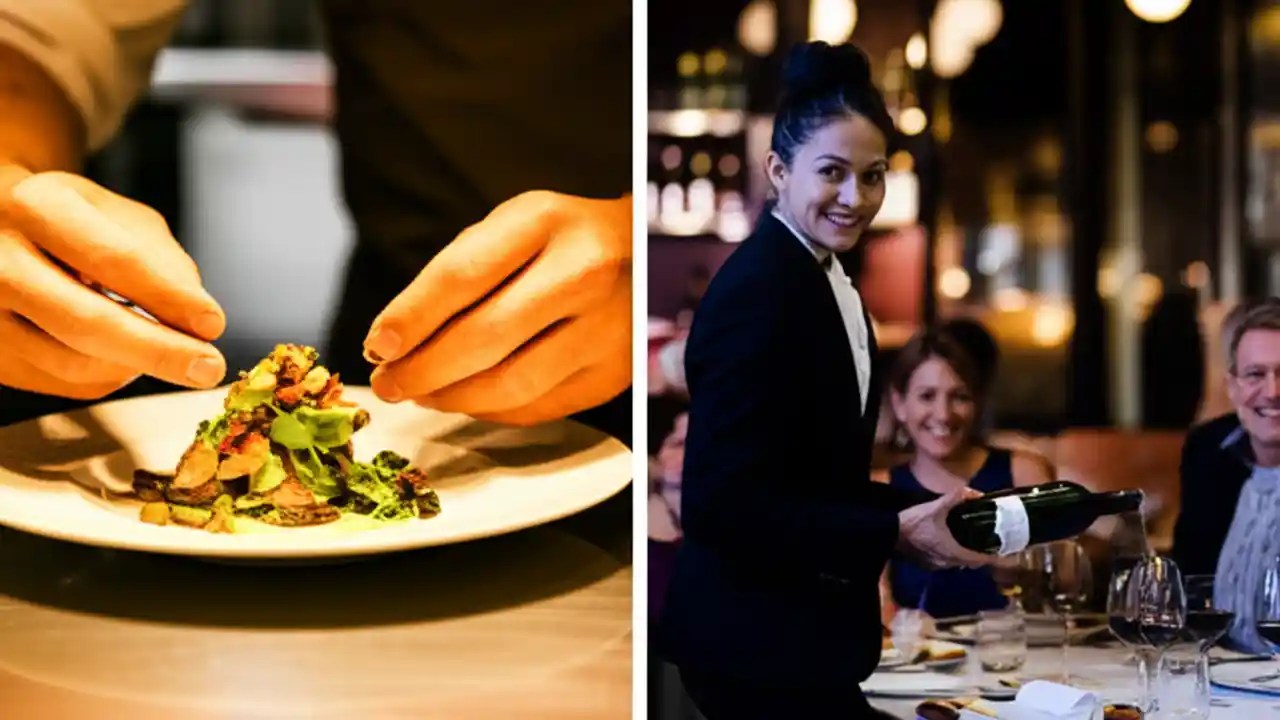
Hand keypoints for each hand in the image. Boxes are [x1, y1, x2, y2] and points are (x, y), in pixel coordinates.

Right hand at [0, 166, 225, 398]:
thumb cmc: (61, 219)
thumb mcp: (110, 212)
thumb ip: (157, 256)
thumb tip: (192, 318)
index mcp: (36, 207)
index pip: (113, 259)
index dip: (168, 296)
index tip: (213, 323)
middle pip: (86, 322)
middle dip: (158, 350)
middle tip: (207, 367)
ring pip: (73, 364)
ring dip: (134, 366)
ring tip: (164, 350)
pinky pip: (59, 383)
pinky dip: (105, 375)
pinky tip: (121, 355)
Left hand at [365, 191, 630, 425]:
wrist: (644, 252)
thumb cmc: (559, 240)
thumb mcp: (510, 227)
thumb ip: (457, 273)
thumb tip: (396, 342)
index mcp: (545, 221)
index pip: (462, 275)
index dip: (410, 318)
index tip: (377, 345)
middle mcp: (584, 272)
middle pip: (484, 338)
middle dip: (422, 370)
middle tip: (388, 383)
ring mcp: (606, 327)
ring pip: (510, 385)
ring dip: (452, 398)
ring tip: (421, 393)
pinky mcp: (614, 373)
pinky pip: (537, 407)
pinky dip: (491, 410)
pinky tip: (467, 398)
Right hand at [896, 487, 992, 569]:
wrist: (887, 534)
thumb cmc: (913, 523)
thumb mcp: (935, 507)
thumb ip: (955, 498)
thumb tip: (974, 492)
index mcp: (954, 551)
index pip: (981, 560)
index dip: (996, 558)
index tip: (1007, 554)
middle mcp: (948, 562)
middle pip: (971, 562)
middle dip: (981, 554)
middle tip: (989, 541)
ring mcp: (936, 565)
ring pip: (958, 562)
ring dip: (965, 554)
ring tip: (971, 541)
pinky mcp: (926, 564)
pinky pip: (946, 561)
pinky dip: (952, 554)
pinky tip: (948, 543)